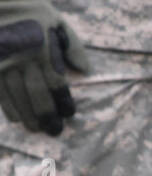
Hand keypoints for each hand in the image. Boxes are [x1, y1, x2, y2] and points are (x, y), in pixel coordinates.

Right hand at [0, 0, 89, 134]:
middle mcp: (24, 59)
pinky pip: (0, 91)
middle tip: (54, 130)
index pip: (57, 83)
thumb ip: (72, 45)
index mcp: (44, 49)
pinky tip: (16, 118)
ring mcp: (4, 62)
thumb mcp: (55, 20)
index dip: (64, 101)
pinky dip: (8, 106)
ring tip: (36, 128)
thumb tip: (85, 70)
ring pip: (17, 96)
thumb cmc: (29, 10)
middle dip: (47, 115)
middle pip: (38, 94)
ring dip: (28, 115)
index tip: (69, 114)